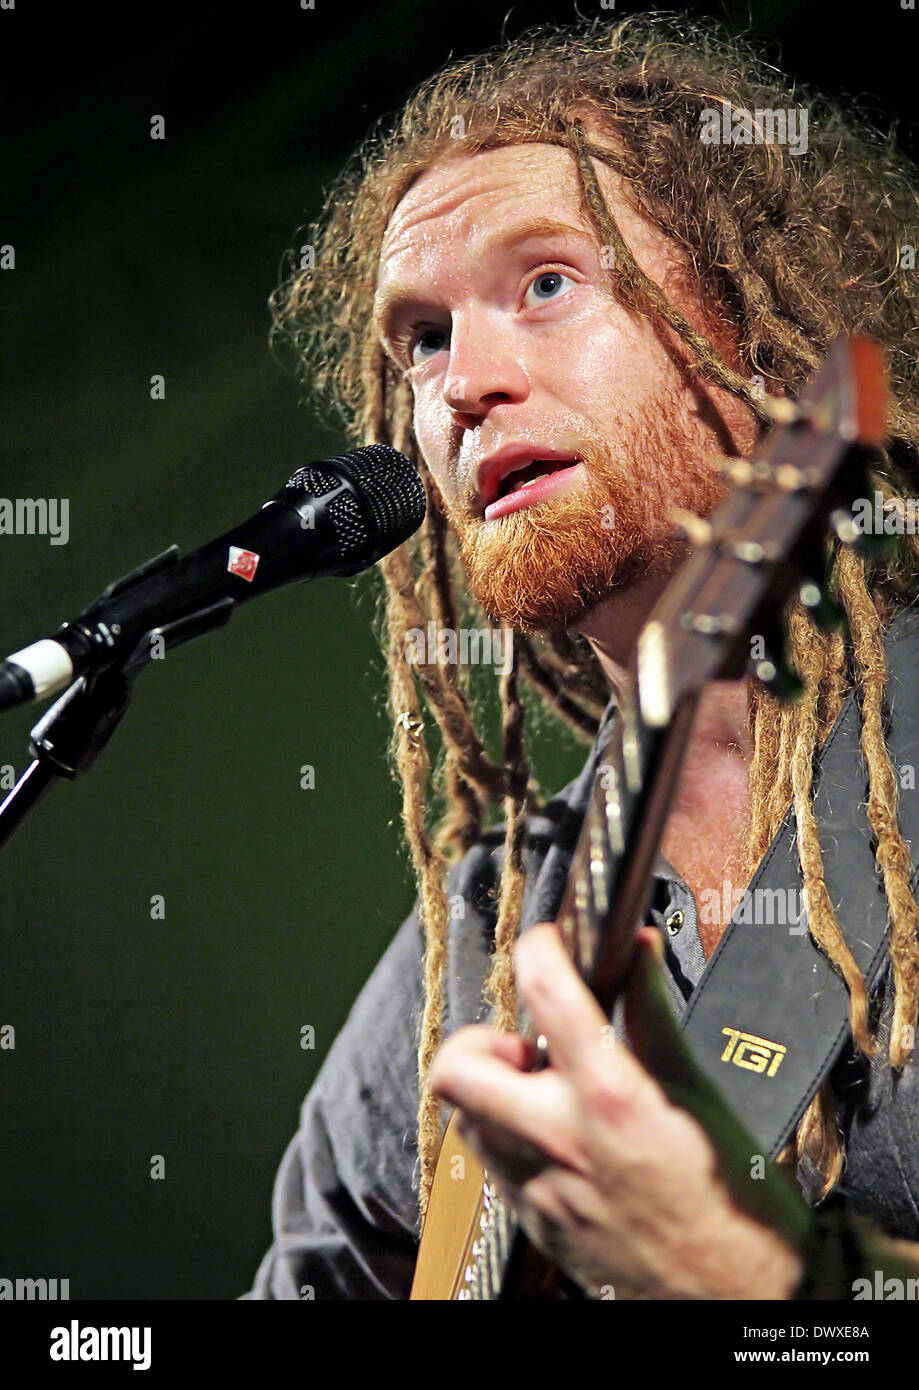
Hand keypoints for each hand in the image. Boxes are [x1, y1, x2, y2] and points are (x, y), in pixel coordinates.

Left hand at [428, 923, 802, 1299]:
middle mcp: (561, 1144)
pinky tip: (554, 1135)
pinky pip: (493, 1166)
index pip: (546, 993)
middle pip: (456, 1070)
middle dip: (478, 1039)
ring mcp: (540, 1190)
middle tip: (523, 1041)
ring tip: (543, 1088)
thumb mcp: (699, 1093)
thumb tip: (637, 955)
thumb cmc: (734, 1204)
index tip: (549, 943)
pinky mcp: (535, 1223)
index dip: (540, 948)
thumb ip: (653, 1016)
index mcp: (610, 1101)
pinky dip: (509, 1136)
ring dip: (493, 1090)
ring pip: (467, 1119)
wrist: (740, 1299)